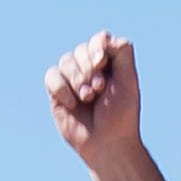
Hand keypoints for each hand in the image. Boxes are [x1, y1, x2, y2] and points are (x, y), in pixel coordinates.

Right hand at [46, 32, 141, 169]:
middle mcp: (90, 69)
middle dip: (88, 69)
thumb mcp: (128, 81)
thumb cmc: (121, 115)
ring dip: (77, 79)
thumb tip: (104, 36)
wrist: (107, 144)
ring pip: (66, 61)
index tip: (102, 63)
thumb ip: (122, 53)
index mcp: (109, 64)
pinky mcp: (57, 92)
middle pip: (81, 50)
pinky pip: (51, 76)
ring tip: (88, 98)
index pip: (98, 40)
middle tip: (99, 90)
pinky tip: (72, 104)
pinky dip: (62, 89)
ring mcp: (73, 80)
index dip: (97, 49)